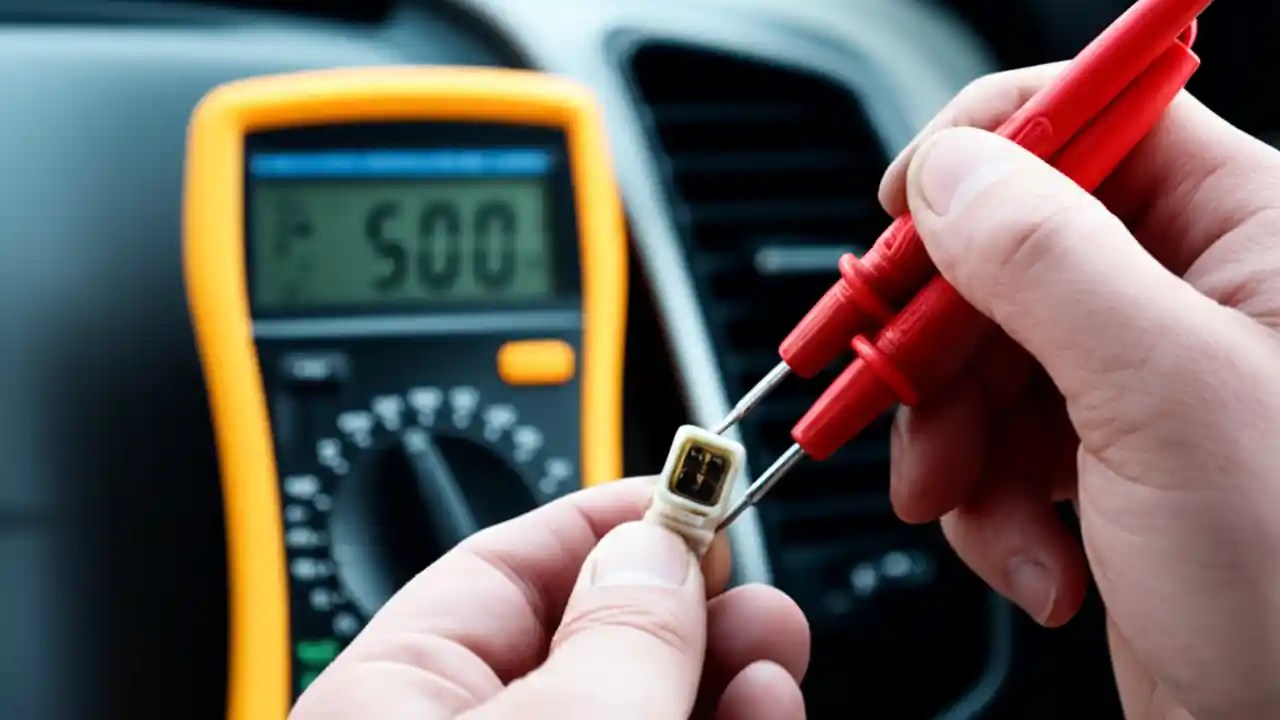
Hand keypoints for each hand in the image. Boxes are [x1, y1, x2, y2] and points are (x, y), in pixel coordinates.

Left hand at [289, 476, 809, 719]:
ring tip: (776, 652)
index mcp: (393, 699)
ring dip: (723, 670)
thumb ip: (615, 635)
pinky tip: (764, 712)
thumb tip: (656, 543)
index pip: (503, 566)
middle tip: (754, 581)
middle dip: (689, 602)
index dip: (608, 518)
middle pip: (590, 638)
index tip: (696, 491)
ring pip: (642, 702)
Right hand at [879, 65, 1279, 719]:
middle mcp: (1195, 293)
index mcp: (1249, 232)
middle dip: (943, 346)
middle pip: (1009, 252)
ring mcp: (1143, 380)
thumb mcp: (1165, 396)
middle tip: (906, 403)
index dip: (987, 149)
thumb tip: (949, 172)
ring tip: (981, 514)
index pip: (1094, 119)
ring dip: (958, 444)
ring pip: (984, 355)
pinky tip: (1034, 558)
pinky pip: (996, 437)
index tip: (905, 211)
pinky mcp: (1104, 457)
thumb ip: (1046, 261)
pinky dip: (988, 503)